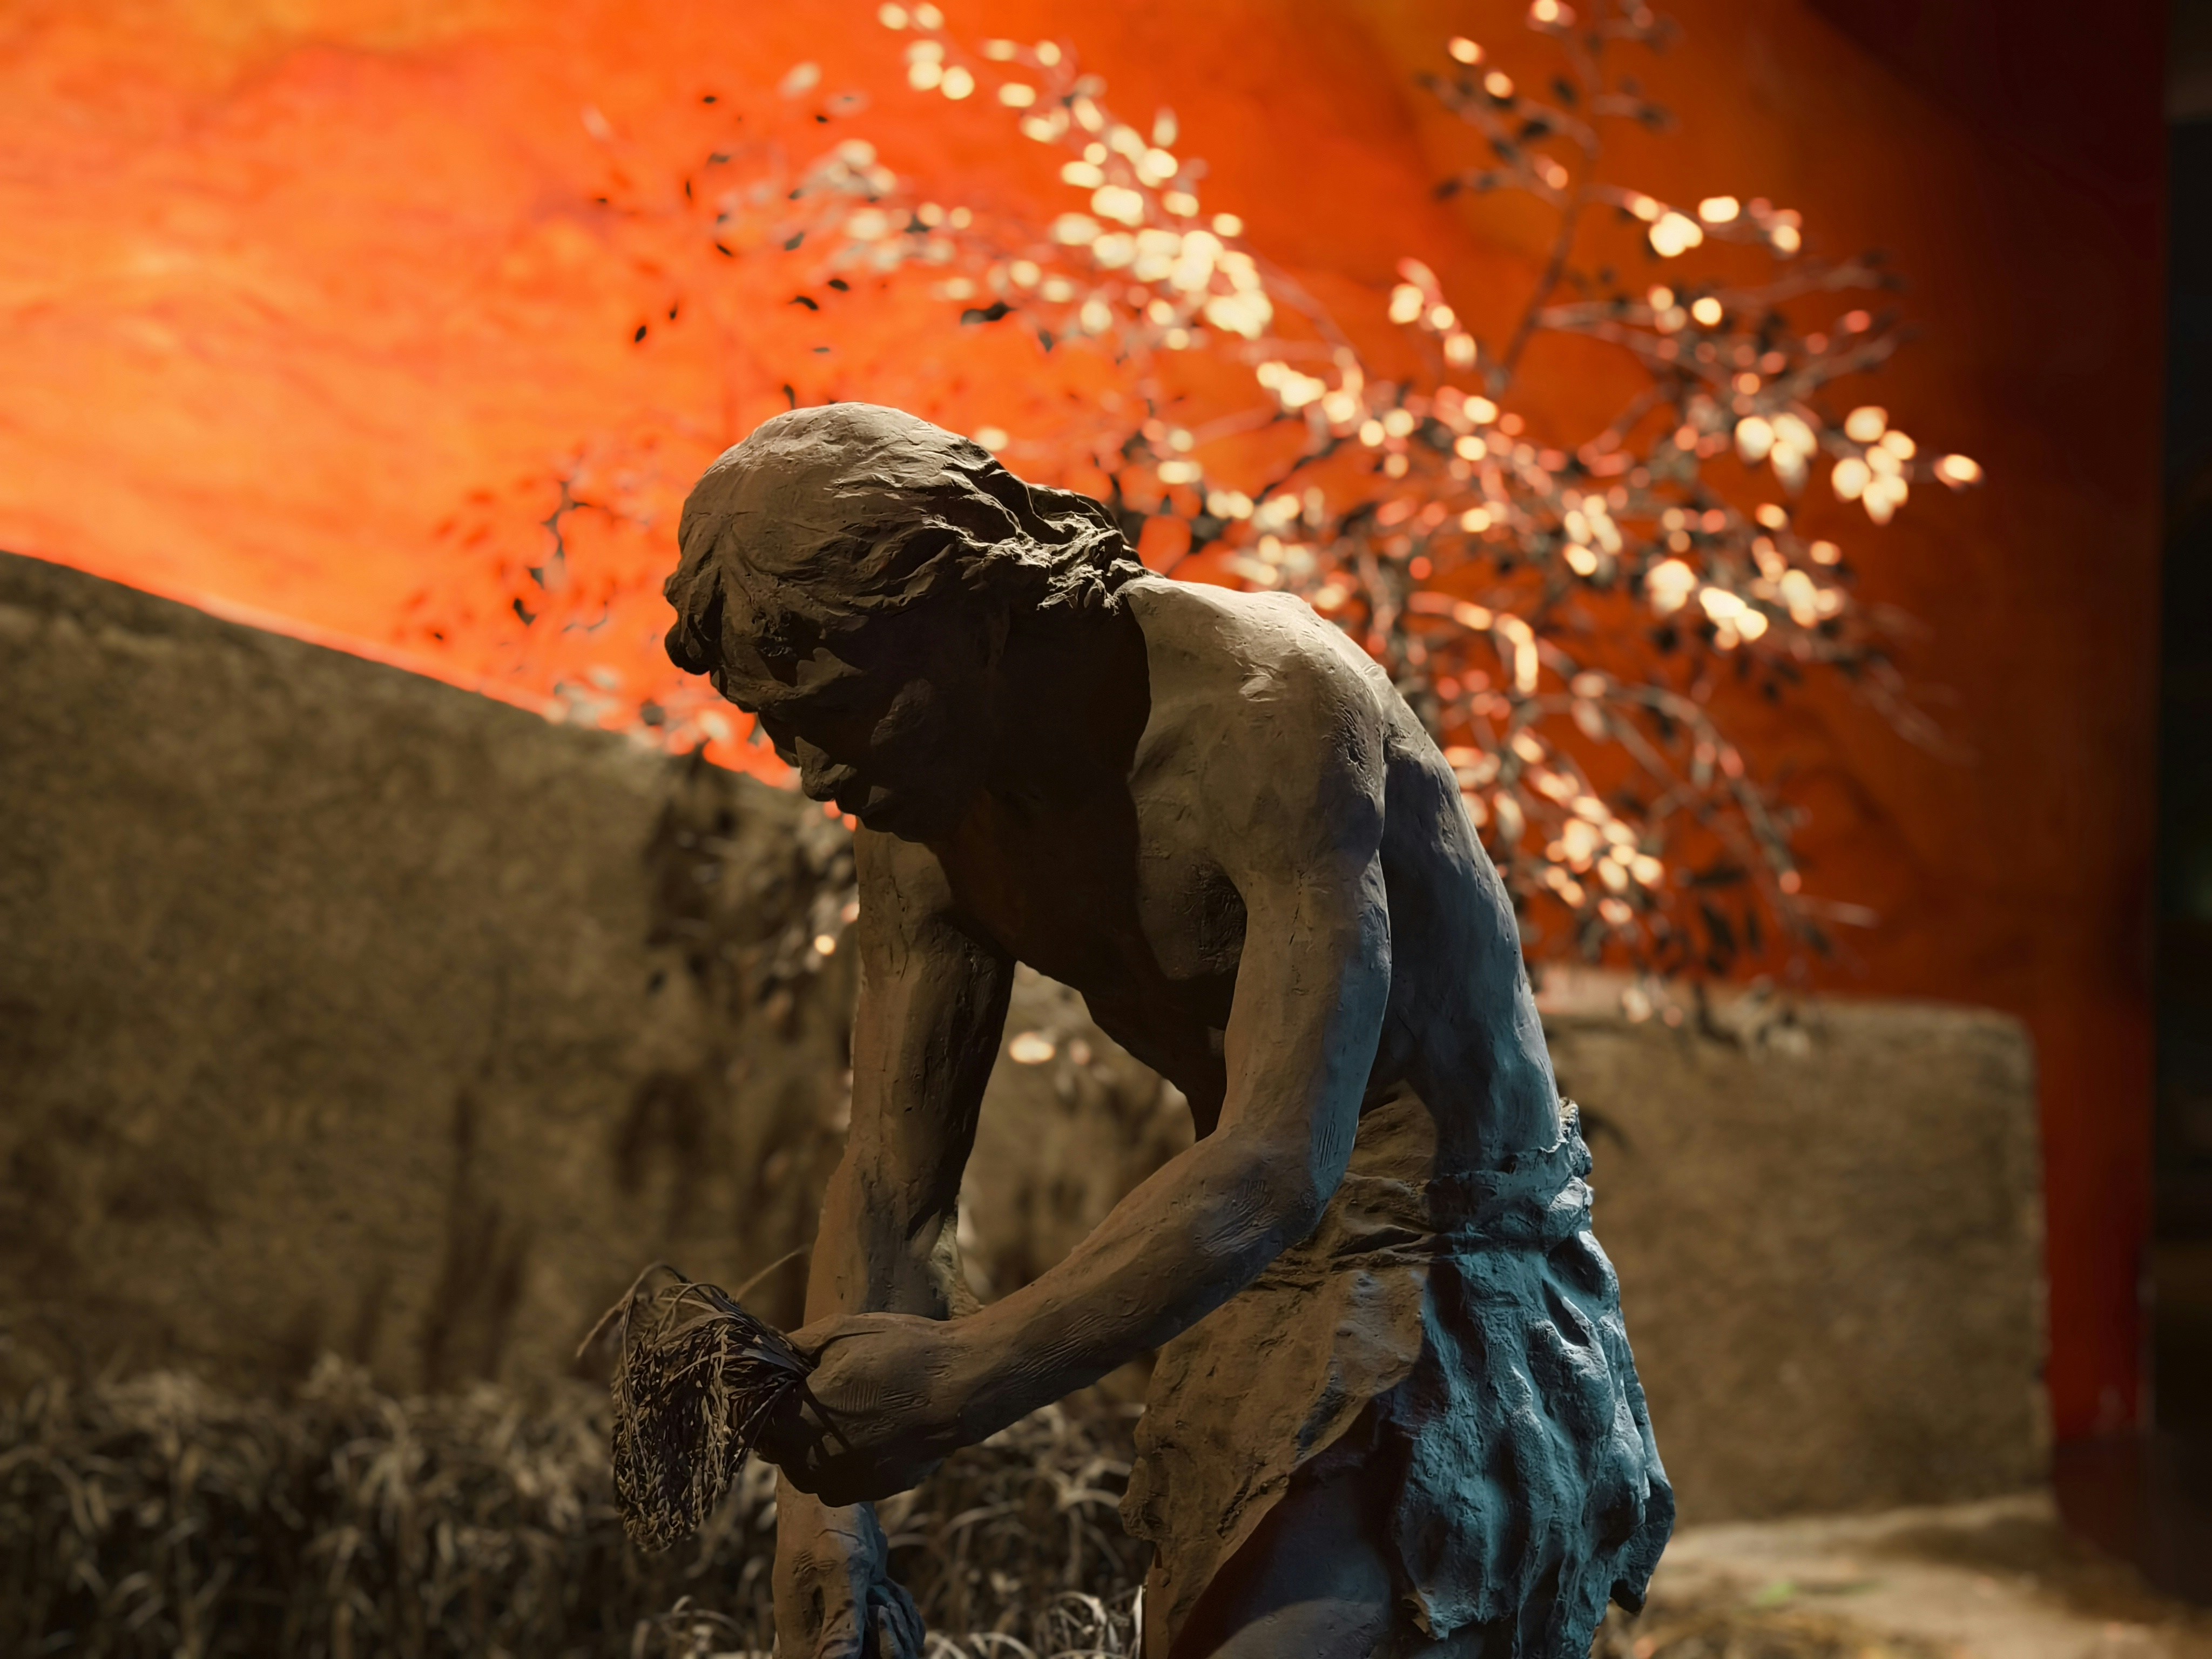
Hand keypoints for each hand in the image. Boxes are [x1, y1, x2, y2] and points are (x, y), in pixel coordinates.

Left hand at [758, 1311, 974, 1505]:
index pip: (751, 1421)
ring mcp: (842, 1486)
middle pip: (778, 1446)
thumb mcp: (838, 1333)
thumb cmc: (899, 1353)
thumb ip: (791, 1347)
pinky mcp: (872, 1494)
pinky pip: (844, 1475)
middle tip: (819, 1389)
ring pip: (810, 1466)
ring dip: (817, 1442)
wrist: (961, 1389)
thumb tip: (763, 1352)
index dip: (762, 1399)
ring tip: (851, 1408)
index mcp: (792, 1425)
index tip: (781, 1381)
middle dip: (789, 1421)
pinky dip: (850, 1455)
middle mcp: (809, 1466)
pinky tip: (875, 1425)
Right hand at [773, 1485, 923, 1658]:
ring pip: (891, 1650)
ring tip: (875, 1583)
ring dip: (896, 1615)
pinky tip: (883, 1583)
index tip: (874, 1610)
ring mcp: (840, 1632)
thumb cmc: (826, 1525)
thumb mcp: (841, 1569)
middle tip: (874, 1590)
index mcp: (803, 1645)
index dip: (874, 1649)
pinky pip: (896, 1630)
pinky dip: (899, 1606)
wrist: (828, 1491)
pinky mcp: (860, 1617)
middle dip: (889, 1630)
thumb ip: (842, 1621)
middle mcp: (819, 1646)